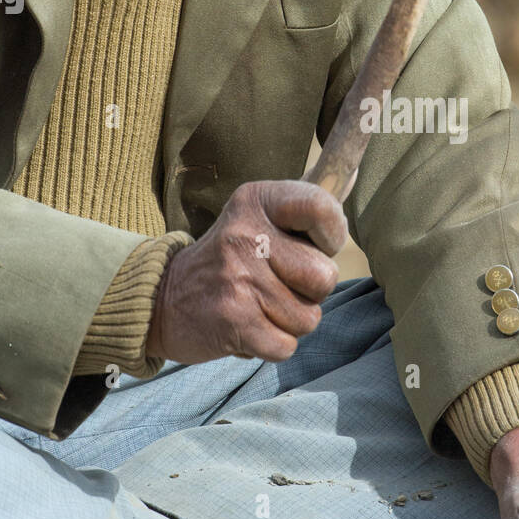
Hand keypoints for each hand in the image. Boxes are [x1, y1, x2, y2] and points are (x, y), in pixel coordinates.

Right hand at [146, 179, 348, 365]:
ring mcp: (239, 279)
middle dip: (309, 290)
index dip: (332, 235)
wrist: (163, 298)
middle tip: (277, 282)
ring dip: (289, 320)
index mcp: (258, 200)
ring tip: (258, 304)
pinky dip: (273, 344)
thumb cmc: (231, 257)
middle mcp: (247, 235)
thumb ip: (307, 203)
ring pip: (308, 318)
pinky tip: (248, 325)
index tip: (315, 243)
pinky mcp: (234, 321)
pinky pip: (287, 346)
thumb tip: (355, 172)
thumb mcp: (259, 215)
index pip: (323, 209)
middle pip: (325, 277)